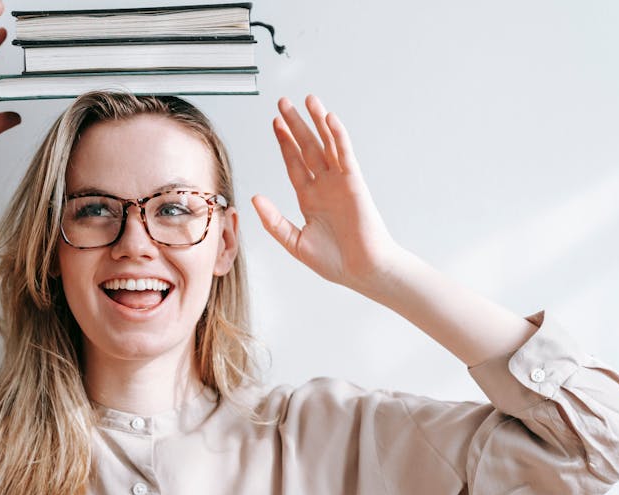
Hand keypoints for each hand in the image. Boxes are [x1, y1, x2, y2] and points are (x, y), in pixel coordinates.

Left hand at [251, 95, 402, 293]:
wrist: (362, 271)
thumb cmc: (334, 261)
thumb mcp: (295, 242)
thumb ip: (274, 221)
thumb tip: (255, 198)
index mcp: (309, 198)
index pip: (293, 163)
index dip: (284, 143)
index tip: (275, 123)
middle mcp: (324, 186)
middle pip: (306, 147)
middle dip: (295, 125)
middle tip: (283, 102)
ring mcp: (340, 182)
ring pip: (326, 145)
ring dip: (317, 122)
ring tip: (308, 99)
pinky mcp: (355, 184)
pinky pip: (345, 155)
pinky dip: (338, 137)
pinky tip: (329, 119)